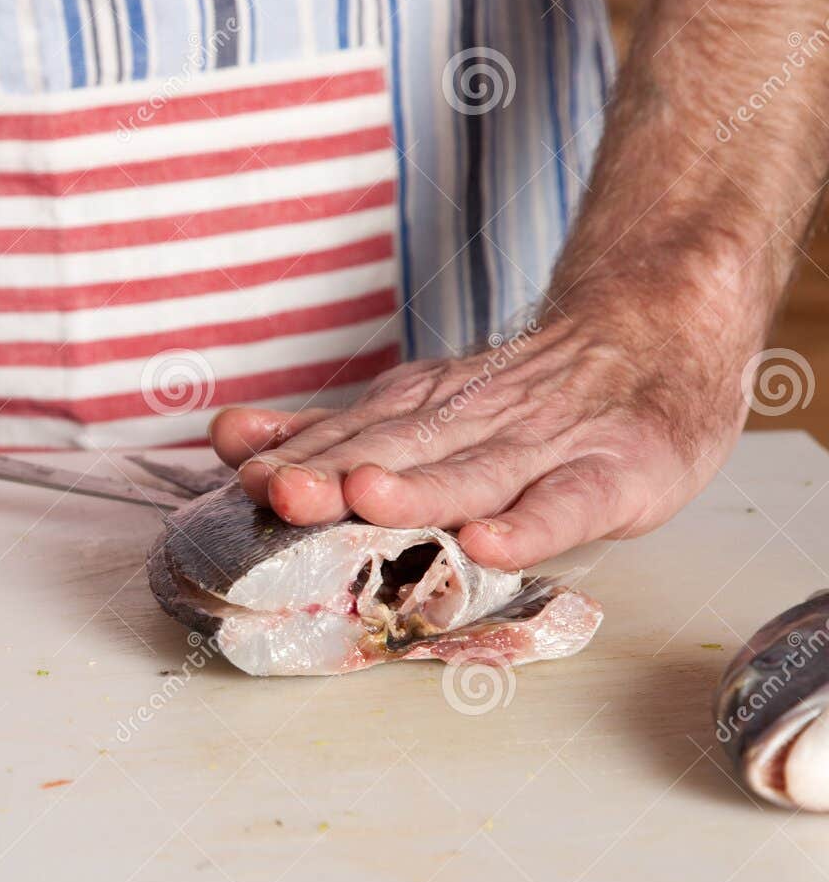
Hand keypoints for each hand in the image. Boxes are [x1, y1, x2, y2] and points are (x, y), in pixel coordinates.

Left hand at [209, 307, 754, 569]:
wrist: (655, 337)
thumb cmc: (526, 397)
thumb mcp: (419, 403)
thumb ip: (329, 431)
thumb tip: (226, 437)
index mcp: (420, 414)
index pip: (350, 438)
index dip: (296, 457)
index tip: (242, 475)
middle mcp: (472, 427)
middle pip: (397, 453)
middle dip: (333, 475)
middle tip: (278, 490)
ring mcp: (543, 450)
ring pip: (471, 474)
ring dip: (416, 491)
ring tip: (365, 499)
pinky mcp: (611, 476)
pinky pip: (565, 506)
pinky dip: (528, 527)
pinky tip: (488, 545)